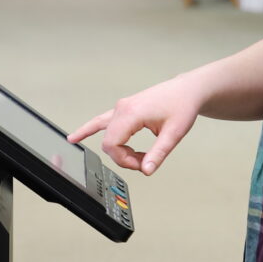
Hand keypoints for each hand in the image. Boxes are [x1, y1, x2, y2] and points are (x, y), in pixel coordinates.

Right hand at [69, 74, 206, 175]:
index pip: (112, 144)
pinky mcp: (124, 109)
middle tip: (145, 161)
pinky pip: (101, 122)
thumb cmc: (182, 106)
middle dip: (123, 157)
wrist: (186, 90)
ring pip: (106, 135)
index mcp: (131, 113)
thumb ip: (158, 154)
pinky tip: (75, 137)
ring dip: (118, 149)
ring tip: (132, 158)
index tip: (142, 164)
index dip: (124, 160)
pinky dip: (89, 130)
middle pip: (108, 142)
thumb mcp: (174, 134)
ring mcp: (121, 108)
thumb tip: (147, 171)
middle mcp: (122, 109)